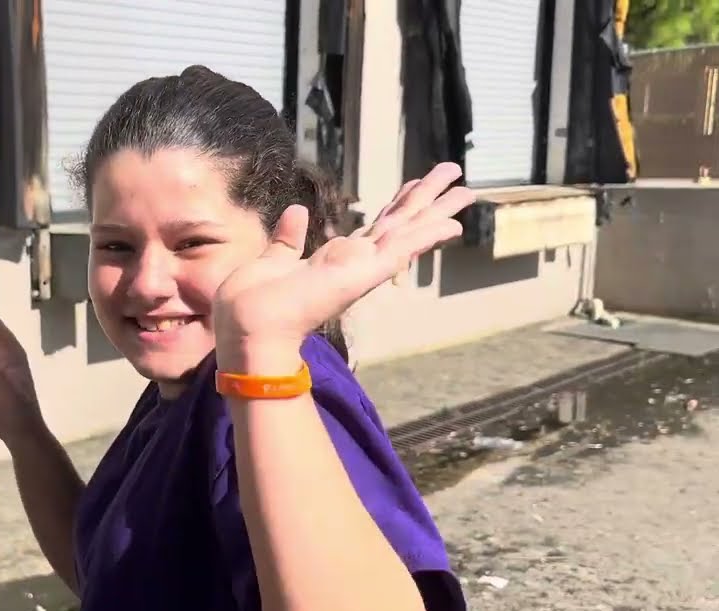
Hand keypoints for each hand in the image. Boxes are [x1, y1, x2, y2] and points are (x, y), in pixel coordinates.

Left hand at [213, 163, 475, 373]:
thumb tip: (298, 211)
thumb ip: (288, 240)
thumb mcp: (271, 261)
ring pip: (409, 231)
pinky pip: (401, 252)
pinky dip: (427, 237)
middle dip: (428, 198)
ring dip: (439, 211)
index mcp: (335, 259)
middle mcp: (355, 263)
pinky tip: (454, 226)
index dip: (397, 204)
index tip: (415, 183)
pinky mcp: (364, 276)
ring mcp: (362, 269)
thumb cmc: (252, 305)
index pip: (374, 226)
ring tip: (468, 190)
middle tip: (456, 173)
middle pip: (400, 223)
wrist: (250, 329)